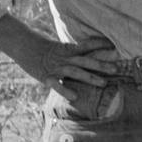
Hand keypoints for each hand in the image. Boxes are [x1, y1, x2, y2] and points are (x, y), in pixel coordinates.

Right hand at [0, 14, 115, 102]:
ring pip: (75, 72)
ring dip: (90, 77)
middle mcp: (66, 58)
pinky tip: (75, 96)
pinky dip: (65, 90)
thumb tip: (96, 52)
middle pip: (86, 61)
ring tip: (103, 83)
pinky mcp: (47, 77)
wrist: (25, 48)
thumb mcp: (63, 49)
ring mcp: (57, 68)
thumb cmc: (46, 50)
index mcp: (70, 50)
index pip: (87, 45)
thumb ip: (78, 52)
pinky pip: (57, 85)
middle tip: (117, 69)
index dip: (100, 45)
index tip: (115, 46)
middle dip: (102, 65)